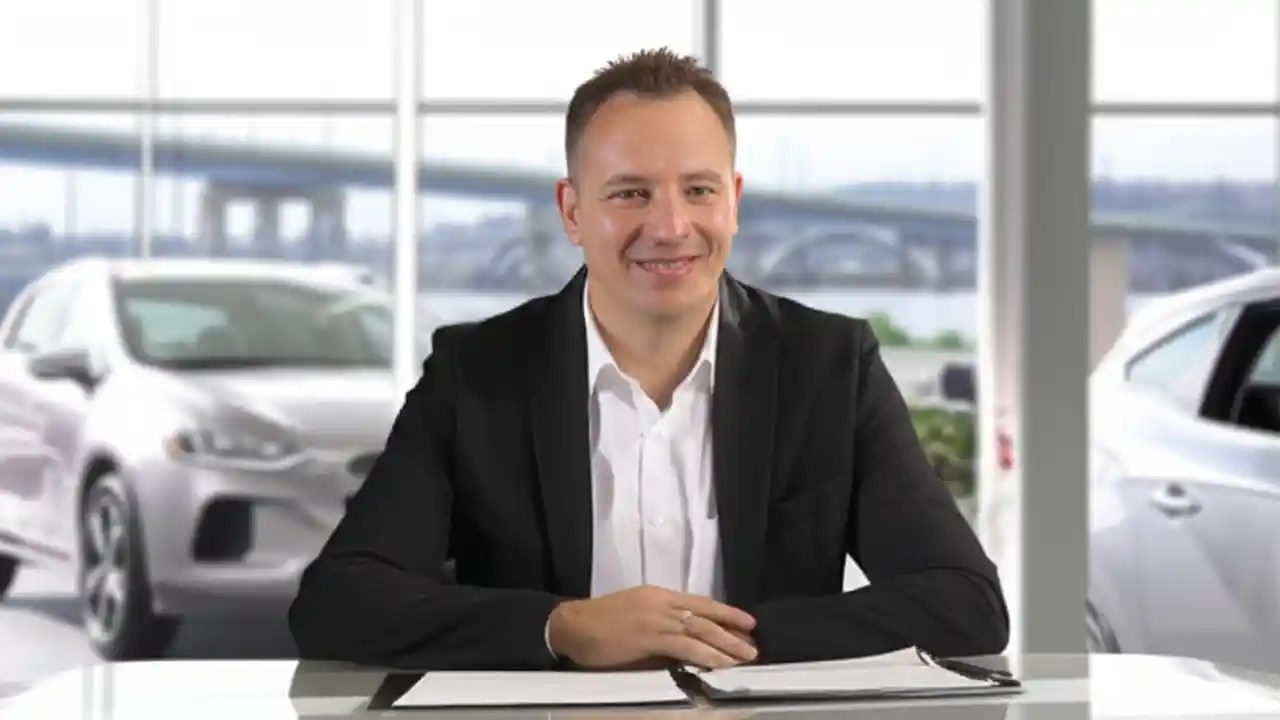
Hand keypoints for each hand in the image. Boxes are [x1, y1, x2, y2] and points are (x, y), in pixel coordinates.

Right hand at [547, 585, 757, 669]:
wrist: (571, 625)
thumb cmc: (598, 624)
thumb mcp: (635, 616)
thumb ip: (660, 626)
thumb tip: (685, 643)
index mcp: (658, 596)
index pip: (700, 602)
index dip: (725, 612)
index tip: (746, 622)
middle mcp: (661, 603)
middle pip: (705, 614)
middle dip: (732, 629)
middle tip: (754, 641)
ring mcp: (656, 618)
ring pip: (700, 629)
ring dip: (726, 644)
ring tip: (747, 655)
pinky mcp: (649, 636)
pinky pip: (684, 646)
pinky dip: (706, 654)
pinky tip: (721, 663)